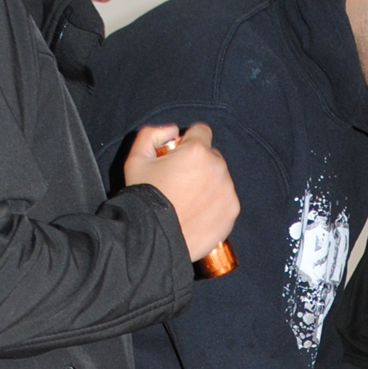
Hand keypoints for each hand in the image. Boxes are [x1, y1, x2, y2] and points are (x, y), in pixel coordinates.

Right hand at [123, 120, 238, 263]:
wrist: (154, 238)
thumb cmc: (144, 198)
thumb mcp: (135, 160)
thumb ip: (151, 134)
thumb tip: (173, 130)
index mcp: (196, 150)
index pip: (201, 131)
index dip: (188, 142)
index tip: (179, 156)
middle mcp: (217, 167)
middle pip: (212, 156)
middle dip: (199, 164)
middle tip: (180, 183)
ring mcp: (227, 190)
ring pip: (220, 178)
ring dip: (208, 183)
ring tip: (187, 201)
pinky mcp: (232, 210)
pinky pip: (226, 198)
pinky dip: (215, 203)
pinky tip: (197, 213)